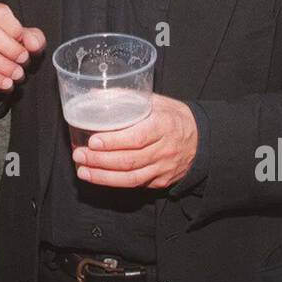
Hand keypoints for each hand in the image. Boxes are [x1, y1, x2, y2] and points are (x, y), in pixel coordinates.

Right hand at [0, 1, 46, 91]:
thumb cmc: (6, 44)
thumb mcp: (23, 38)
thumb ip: (33, 38)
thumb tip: (33, 44)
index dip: (14, 30)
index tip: (27, 47)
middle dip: (9, 50)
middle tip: (24, 62)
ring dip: (2, 66)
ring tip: (17, 75)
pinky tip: (5, 84)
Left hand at [71, 94, 197, 189]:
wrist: (201, 139)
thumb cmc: (174, 117)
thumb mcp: (155, 101)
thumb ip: (127, 98)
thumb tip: (95, 95)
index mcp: (163, 126)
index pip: (136, 138)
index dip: (112, 142)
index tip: (92, 141)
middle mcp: (164, 150)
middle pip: (129, 160)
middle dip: (100, 161)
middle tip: (79, 156)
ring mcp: (163, 168)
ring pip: (131, 178)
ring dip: (103, 177)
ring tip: (83, 171)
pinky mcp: (162, 181)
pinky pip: (137, 185)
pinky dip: (116, 182)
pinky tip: (100, 177)